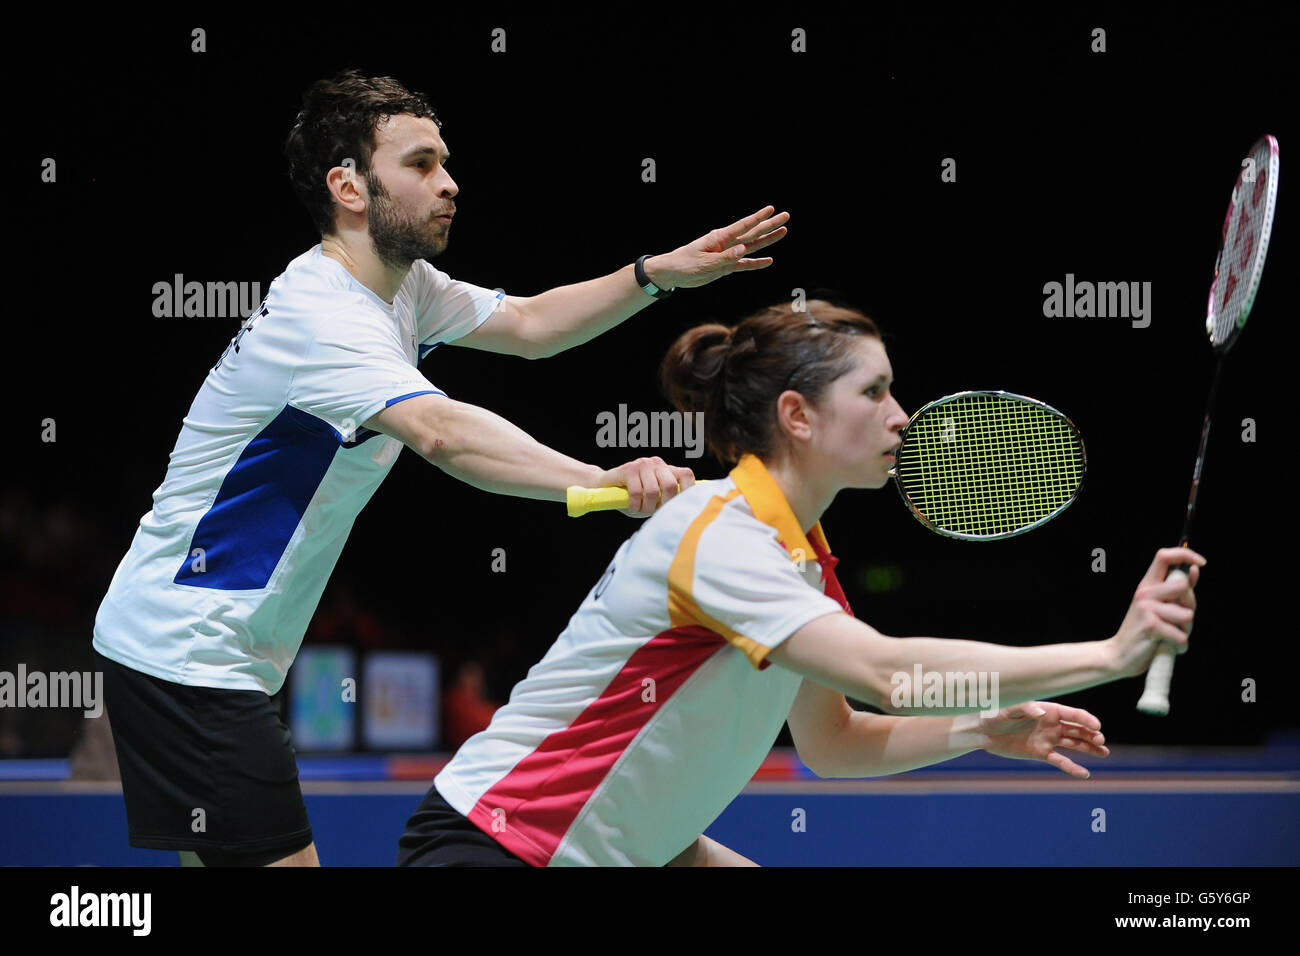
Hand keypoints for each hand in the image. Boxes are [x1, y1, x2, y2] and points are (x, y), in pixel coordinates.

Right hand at [595, 456, 694, 516]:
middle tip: (655, 511)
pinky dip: (635, 505)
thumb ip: (668, 500)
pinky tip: (632, 508)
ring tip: (641, 510)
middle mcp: (657, 463)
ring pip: (652, 490)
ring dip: (646, 507)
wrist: (605, 487)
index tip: (679, 506)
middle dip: (663, 504)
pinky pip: (636, 491)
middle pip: (670, 485)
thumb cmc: (633, 497)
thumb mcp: (654, 500)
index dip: (687, 491)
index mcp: (667, 469)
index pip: (686, 475)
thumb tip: (684, 510)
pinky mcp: (628, 469)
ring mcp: (643, 464)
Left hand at [643, 205, 788, 290]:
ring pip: (752, 246)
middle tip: (786, 216)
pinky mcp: (725, 266)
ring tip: (783, 232)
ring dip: (767, 240)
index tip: (772, 209)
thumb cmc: (684, 265)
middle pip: (753, 233)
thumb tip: (744, 249)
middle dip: (769, 225)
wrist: (672, 273)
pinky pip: (744, 264)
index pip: (743, 226)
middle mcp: (726, 244)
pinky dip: (756, 263)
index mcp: (720, 238)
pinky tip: (769, 260)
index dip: (758, 218)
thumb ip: (725, 257)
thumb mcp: (704, 263)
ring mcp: (727, 254)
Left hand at [979, 701, 1108, 778]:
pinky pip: (1060, 760)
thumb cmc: (994, 713)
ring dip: (1089, 748)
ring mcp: (1047, 739)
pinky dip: (1072, 767)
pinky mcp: (1041, 752)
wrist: (983, 731)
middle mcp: (1051, 724)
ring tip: (1104, 753)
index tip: (1097, 727)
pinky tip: (1084, 774)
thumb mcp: (1008, 708)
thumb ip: (1025, 709)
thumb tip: (1042, 713)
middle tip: (1100, 741)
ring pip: (1073, 744)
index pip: (1071, 714)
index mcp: (1046, 710)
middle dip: (1090, 734)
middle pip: (1077, 729)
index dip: (1086, 719)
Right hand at [1106, 547, 1205, 678]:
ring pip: (1187, 614)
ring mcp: (1146, 608)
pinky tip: (1167, 646)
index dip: (1185, 554)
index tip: (1201, 562)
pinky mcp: (1151, 626)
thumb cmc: (1143, 631)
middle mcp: (1144, 593)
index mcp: (1147, 585)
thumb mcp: (1157, 606)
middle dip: (1190, 605)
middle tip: (1180, 620)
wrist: (1119, 655)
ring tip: (1171, 635)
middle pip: (1182, 586)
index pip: (1164, 556)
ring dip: (1185, 630)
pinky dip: (1179, 645)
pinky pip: (1181, 635)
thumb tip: (1194, 569)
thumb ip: (1176, 589)